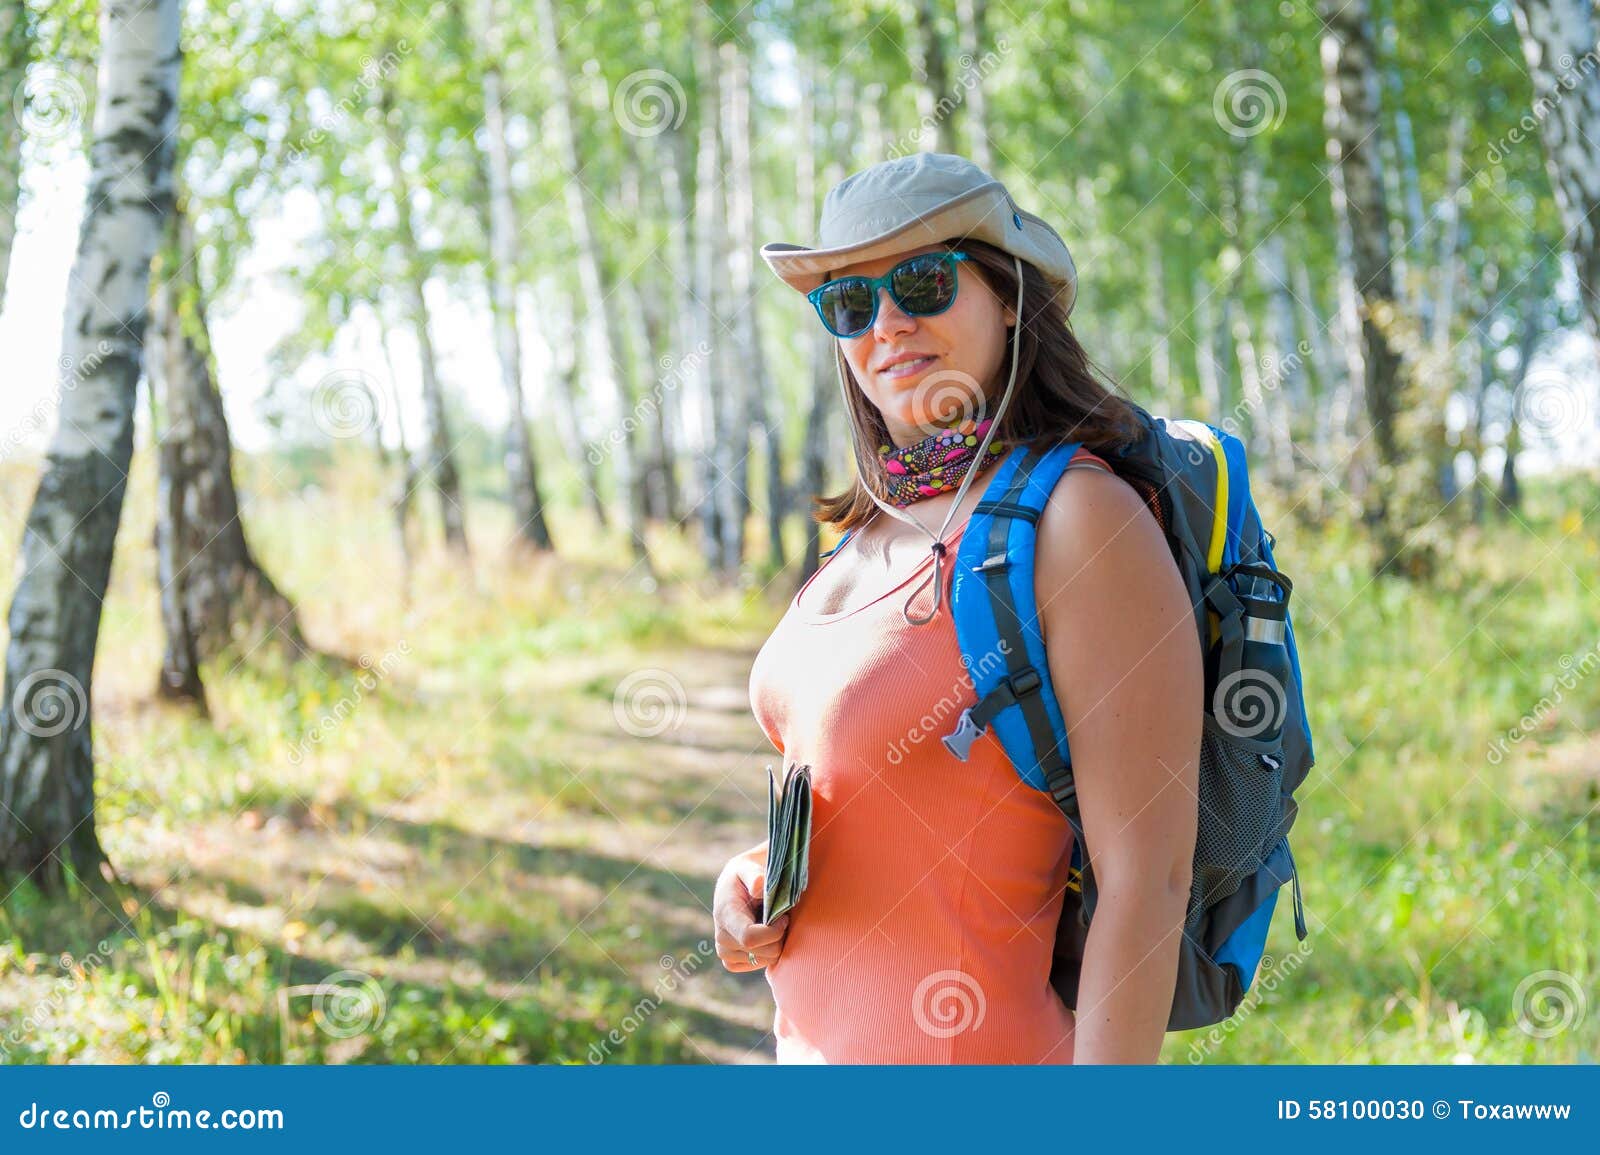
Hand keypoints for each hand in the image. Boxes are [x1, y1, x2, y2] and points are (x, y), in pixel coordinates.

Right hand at [713, 854, 789, 971]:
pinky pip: (759, 965)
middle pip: (763, 952)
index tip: (784, 918)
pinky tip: (766, 936)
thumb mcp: (748, 868)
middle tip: (780, 918)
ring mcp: (725, 953)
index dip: (774, 932)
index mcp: (725, 915)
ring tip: (771, 924)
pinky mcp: (731, 962)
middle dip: (779, 936)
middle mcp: (721, 938)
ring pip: (765, 960)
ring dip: (775, 943)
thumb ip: (754, 876)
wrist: (733, 888)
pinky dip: (768, 952)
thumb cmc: (745, 875)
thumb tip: (758, 888)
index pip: (749, 938)